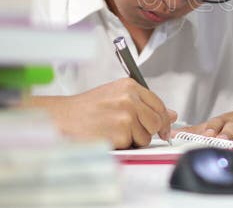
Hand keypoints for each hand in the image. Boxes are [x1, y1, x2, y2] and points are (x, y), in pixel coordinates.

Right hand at [27, 78, 177, 148]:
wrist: (61, 118)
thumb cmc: (86, 109)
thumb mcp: (115, 97)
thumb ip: (143, 104)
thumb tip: (172, 115)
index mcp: (129, 86)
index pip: (158, 104)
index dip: (162, 119)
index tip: (162, 128)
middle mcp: (130, 98)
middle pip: (156, 121)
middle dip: (148, 131)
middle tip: (130, 132)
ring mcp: (126, 115)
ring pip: (146, 136)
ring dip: (134, 139)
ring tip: (113, 131)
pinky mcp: (121, 131)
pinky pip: (133, 145)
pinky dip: (123, 145)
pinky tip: (108, 137)